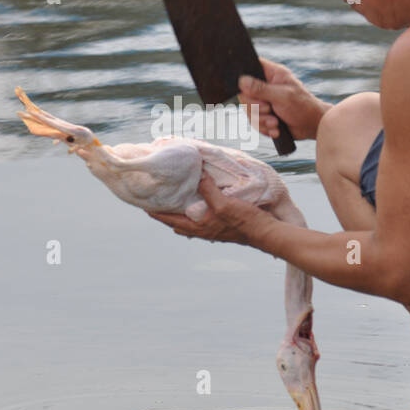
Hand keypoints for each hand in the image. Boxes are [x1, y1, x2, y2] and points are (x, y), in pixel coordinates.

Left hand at [145, 174, 268, 245]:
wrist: (266, 233)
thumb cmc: (244, 221)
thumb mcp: (224, 203)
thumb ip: (209, 190)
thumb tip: (198, 176)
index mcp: (198, 226)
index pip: (169, 220)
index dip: (155, 212)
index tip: (143, 204)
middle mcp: (202, 230)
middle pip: (176, 222)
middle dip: (165, 213)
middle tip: (158, 199)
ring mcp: (211, 229)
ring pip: (188, 221)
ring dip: (179, 212)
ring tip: (175, 198)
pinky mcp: (221, 226)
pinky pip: (200, 218)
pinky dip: (194, 210)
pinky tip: (199, 200)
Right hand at [238, 57, 330, 141]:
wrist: (312, 126)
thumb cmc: (303, 106)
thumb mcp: (282, 96)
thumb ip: (261, 89)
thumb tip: (242, 80)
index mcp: (272, 74)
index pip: (251, 67)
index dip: (244, 76)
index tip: (250, 89)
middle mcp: (266, 86)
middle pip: (245, 94)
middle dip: (256, 107)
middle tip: (269, 109)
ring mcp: (264, 101)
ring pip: (248, 110)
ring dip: (261, 120)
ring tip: (276, 123)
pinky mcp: (264, 115)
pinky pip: (254, 122)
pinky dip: (264, 128)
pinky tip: (276, 129)